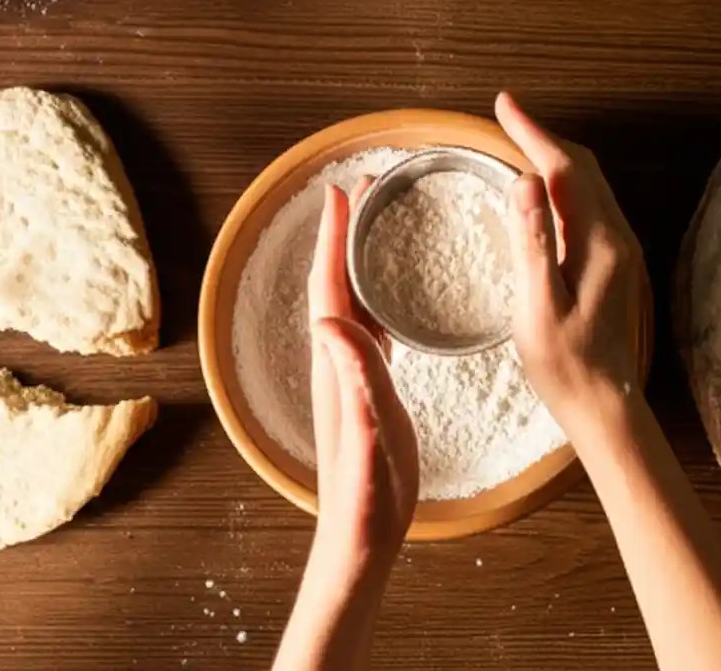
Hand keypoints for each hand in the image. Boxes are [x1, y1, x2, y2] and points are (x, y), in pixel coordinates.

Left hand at [307, 178, 419, 564]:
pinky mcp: (367, 387)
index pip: (328, 284)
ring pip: (351, 299)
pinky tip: (392, 295)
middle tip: (366, 190)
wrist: (363, 530)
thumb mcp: (368, 431)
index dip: (332, 237)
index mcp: (335, 361)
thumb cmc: (368, 488)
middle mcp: (336, 359)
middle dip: (346, 233)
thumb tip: (331, 320)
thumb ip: (355, 378)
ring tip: (377, 226)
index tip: (342, 190)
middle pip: (336, 280)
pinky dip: (376, 296)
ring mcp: (349, 372)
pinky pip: (369, 325)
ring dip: (359, 259)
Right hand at [495, 92, 642, 422]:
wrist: (605, 404)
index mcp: (599, 242)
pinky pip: (588, 207)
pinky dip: (562, 185)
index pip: (564, 168)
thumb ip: (532, 242)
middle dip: (543, 136)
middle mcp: (616, 237)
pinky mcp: (613, 265)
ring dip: (554, 158)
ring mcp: (619, 251)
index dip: (532, 132)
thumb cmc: (566, 364)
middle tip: (506, 116)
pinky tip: (541, 192)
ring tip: (518, 142)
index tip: (503, 104)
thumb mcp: (538, 307)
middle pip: (582, 167)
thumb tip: (523, 181)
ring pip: (588, 185)